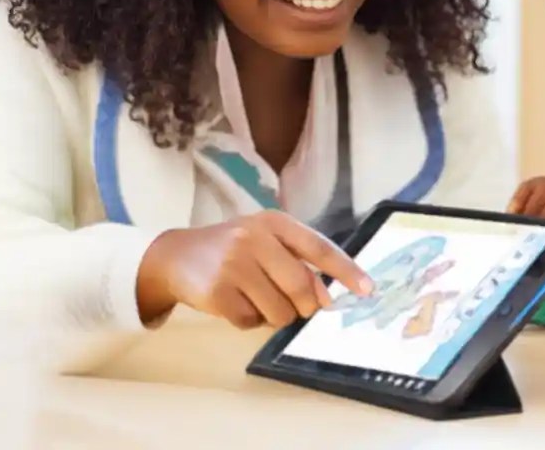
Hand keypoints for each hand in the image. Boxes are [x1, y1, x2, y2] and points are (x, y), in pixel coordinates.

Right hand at [136, 212, 372, 328]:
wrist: (176, 255)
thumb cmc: (233, 250)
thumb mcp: (266, 243)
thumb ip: (298, 263)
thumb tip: (329, 299)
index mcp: (274, 222)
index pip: (319, 247)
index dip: (346, 270)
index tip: (368, 289)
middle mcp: (254, 238)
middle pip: (302, 287)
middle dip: (305, 306)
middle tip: (295, 307)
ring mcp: (233, 264)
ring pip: (279, 310)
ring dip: (275, 316)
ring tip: (256, 299)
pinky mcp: (216, 291)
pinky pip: (251, 322)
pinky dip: (249, 321)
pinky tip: (235, 304)